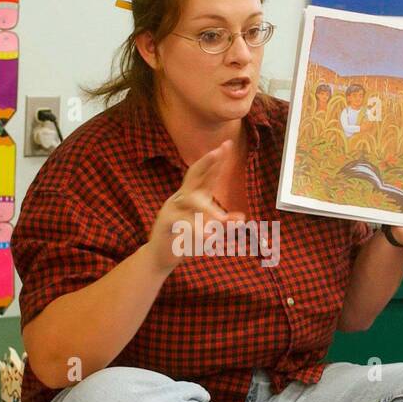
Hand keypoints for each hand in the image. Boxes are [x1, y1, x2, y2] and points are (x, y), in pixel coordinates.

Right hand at [146, 139, 245, 272]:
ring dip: (208, 209)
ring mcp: (172, 207)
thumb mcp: (208, 231)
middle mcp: (182, 197)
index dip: (216, 160)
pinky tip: (208, 236)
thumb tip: (242, 217)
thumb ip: (224, 224)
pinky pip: (182, 222)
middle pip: (193, 174)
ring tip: (221, 220)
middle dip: (206, 162)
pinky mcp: (165, 222)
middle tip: (219, 151)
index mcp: (193, 196)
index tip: (227, 145)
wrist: (160, 257)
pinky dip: (196, 229)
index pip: (206, 174)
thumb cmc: (186, 240)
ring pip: (190, 200)